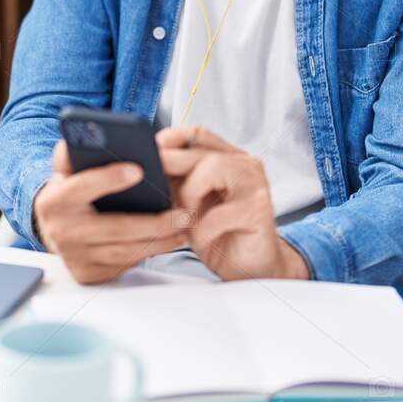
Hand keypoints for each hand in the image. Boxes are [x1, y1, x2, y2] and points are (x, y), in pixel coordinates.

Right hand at [31, 139, 193, 284]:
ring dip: (161, 240)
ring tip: (185, 226)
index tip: (139, 170)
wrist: (52, 231)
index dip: (111, 178)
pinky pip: (125, 264)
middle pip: (116, 228)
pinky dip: (150, 252)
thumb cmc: (68, 194)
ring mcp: (76, 257)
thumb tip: (85, 131)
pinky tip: (169, 240)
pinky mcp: (89, 274)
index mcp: (55, 201)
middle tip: (184, 212)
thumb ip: (73, 151)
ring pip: (126, 251)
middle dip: (155, 222)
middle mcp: (63, 232)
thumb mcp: (65, 170)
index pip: (84, 187)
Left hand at [156, 125, 309, 281]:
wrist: (250, 266)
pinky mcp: (258, 210)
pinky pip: (219, 213)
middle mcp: (244, 165)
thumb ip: (176, 182)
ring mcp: (254, 184)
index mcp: (228, 158)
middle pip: (201, 150)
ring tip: (185, 217)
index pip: (198, 134)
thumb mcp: (191, 204)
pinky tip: (199, 238)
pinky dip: (201, 229)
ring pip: (212, 168)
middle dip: (171, 165)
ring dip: (189, 194)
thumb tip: (144, 170)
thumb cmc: (219, 234)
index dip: (172, 138)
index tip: (151, 151)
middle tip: (154, 186)